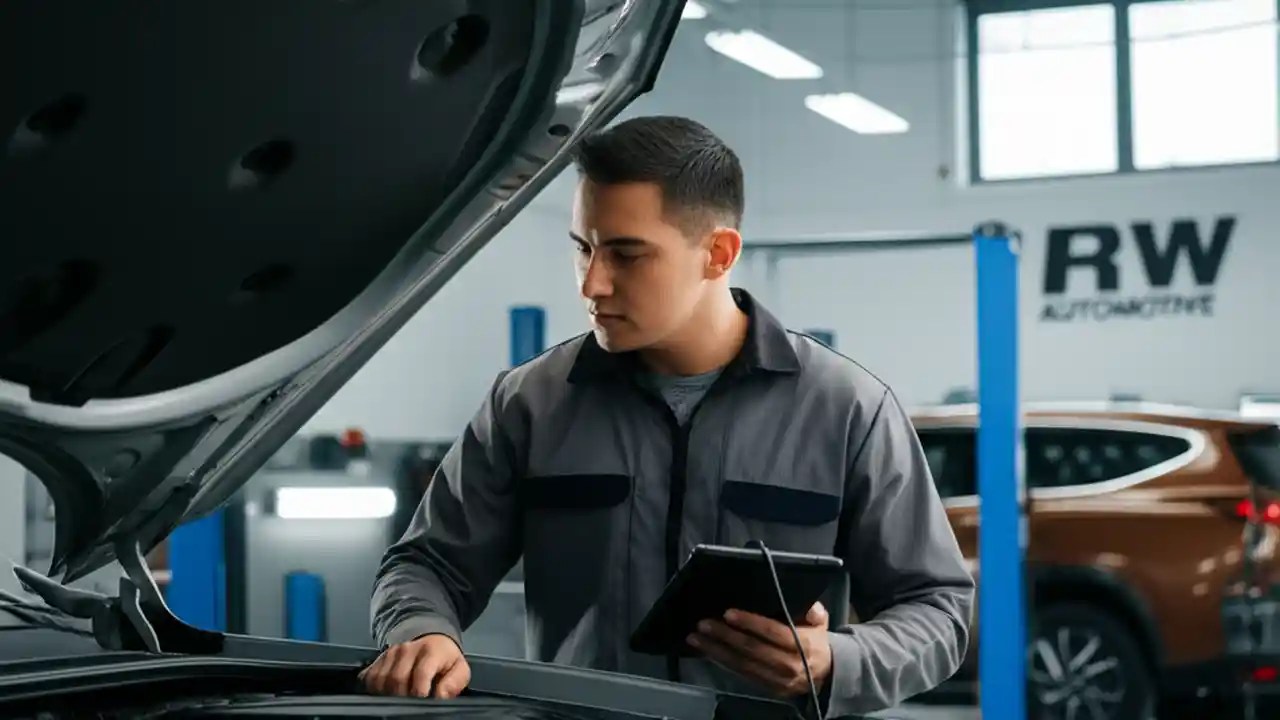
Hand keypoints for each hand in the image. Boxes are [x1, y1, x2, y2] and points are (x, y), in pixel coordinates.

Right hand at [358, 633, 470, 698]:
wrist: (431, 641)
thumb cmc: (445, 660)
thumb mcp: (459, 670)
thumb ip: (454, 683)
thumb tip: (440, 695)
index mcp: (430, 651)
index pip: (421, 673)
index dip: (420, 692)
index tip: (422, 701)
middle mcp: (407, 649)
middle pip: (397, 679)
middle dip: (403, 697)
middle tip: (410, 705)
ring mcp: (390, 653)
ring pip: (380, 680)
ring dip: (387, 694)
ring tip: (399, 699)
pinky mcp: (378, 658)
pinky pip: (369, 678)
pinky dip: (374, 689)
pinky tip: (386, 693)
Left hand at [687, 601, 832, 698]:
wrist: (824, 674)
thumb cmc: (815, 641)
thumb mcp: (820, 623)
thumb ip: (815, 612)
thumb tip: (810, 606)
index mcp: (802, 645)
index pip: (772, 632)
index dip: (750, 622)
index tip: (728, 613)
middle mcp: (788, 664)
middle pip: (752, 649)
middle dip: (725, 636)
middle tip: (704, 624)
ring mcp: (776, 679)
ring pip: (742, 664)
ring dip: (716, 650)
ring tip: (696, 638)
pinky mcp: (766, 687)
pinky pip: (741, 673)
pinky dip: (722, 662)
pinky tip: (708, 651)